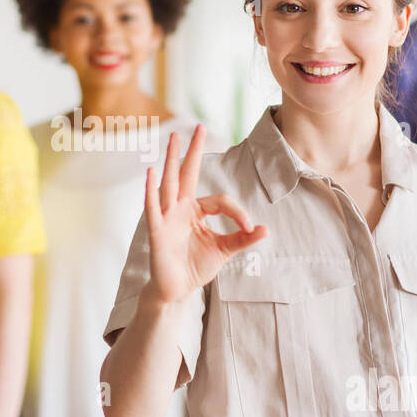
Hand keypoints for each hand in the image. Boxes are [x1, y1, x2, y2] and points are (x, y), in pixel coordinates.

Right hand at [144, 125, 267, 304]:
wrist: (177, 290)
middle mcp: (180, 209)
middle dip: (192, 150)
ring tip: (173, 137)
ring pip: (170, 184)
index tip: (249, 229)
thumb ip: (242, 239)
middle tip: (197, 126)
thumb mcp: (224, 250)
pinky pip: (153, 208)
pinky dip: (151, 191)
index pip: (220, 201)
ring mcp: (167, 217)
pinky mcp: (157, 231)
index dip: (237, 212)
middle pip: (187, 174)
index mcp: (196, 211)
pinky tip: (151, 173)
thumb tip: (266, 230)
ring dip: (171, 160)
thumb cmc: (195, 267)